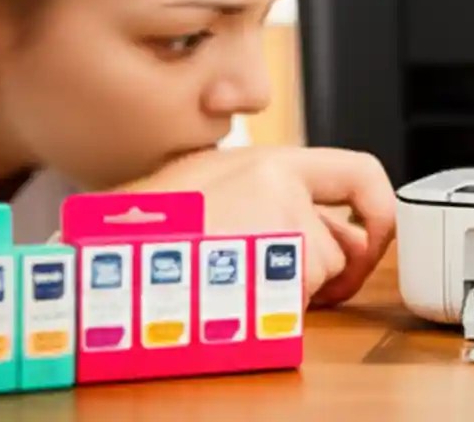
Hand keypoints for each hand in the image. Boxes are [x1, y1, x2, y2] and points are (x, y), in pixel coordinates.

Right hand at [117, 146, 396, 308]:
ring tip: (232, 284)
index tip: (373, 237)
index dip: (380, 210)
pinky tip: (233, 298)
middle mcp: (276, 178)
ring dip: (293, 293)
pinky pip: (302, 299)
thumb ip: (256, 203)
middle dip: (335, 273)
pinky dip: (278, 312)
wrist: (94, 256)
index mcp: (260, 161)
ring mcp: (278, 216)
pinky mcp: (275, 254)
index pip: (355, 171)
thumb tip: (311, 235)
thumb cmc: (130, 234)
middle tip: (321, 291)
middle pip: (342, 239)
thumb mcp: (196, 195)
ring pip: (324, 272)